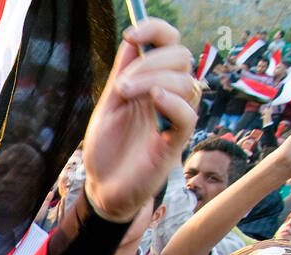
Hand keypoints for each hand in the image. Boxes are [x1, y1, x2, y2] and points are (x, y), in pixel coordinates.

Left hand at [81, 18, 198, 221]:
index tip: (133, 33)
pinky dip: (173, 102)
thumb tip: (133, 38)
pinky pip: (188, 116)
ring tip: (124, 94)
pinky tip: (154, 100)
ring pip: (186, 83)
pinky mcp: (174, 144)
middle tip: (121, 84)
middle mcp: (167, 98)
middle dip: (151, 61)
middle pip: (182, 58)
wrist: (102, 189)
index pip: (170, 45)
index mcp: (152, 84)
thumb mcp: (109, 105)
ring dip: (154, 79)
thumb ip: (123, 73)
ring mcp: (173, 120)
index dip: (157, 30)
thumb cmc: (106, 150)